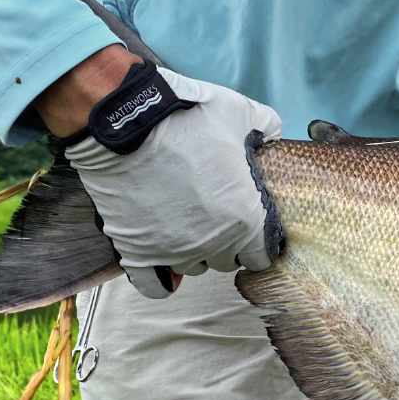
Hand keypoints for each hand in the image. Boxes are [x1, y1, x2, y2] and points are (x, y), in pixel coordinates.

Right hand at [37, 47, 281, 297]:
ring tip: (186, 226)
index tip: (250, 225)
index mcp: (245, 221)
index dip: (258, 241)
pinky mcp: (137, 251)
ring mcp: (174, 251)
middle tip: (216, 217)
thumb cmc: (187, 117)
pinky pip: (153, 286)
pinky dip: (160, 280)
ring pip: (195, 268)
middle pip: (228, 262)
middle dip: (227, 244)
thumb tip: (272, 134)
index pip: (262, 255)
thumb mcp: (239, 113)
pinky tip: (164, 266)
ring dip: (194, 252)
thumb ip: (265, 126)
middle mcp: (213, 244)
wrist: (125, 121)